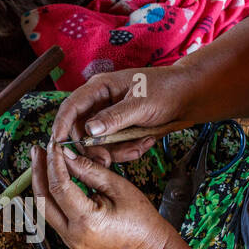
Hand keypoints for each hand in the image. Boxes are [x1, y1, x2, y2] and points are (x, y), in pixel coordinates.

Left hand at [31, 141, 176, 248]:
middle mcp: (72, 235)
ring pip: (44, 208)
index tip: (53, 144)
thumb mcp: (118, 187)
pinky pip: (53, 214)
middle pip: (43, 199)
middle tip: (38, 149)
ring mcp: (68, 240)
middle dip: (38, 171)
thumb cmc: (141, 219)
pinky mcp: (70, 239)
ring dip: (41, 182)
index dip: (53, 163)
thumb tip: (66, 156)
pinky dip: (50, 194)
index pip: (59, 187)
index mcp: (87, 222)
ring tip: (42, 160)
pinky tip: (52, 178)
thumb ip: (89, 171)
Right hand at [51, 65, 197, 166]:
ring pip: (99, 144)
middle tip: (106, 160)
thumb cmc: (166, 90)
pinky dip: (128, 150)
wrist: (189, 96)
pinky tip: (145, 142)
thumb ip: (114, 118)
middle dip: (94, 148)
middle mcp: (100, 104)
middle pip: (81, 131)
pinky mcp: (120, 130)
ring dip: (117, 151)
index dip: (61, 125)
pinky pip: (115, 147)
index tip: (58, 144)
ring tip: (140, 145)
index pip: (71, 106)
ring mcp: (110, 119)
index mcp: (100, 88)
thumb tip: (88, 131)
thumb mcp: (140, 104)